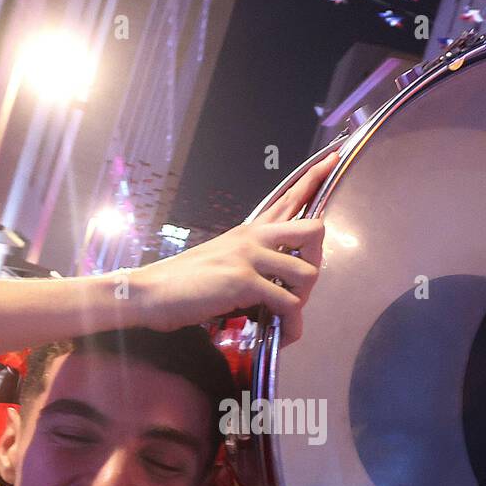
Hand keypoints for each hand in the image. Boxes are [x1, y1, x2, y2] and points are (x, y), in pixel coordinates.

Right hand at [132, 153, 336, 342]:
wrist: (151, 292)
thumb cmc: (183, 282)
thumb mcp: (221, 259)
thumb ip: (250, 262)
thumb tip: (275, 281)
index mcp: (249, 230)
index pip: (288, 197)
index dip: (315, 177)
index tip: (334, 156)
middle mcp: (253, 238)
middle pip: (313, 229)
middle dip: (317, 259)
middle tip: (300, 283)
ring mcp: (249, 257)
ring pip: (307, 273)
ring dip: (302, 298)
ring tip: (284, 312)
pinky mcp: (244, 282)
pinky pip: (288, 303)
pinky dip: (290, 322)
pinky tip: (280, 330)